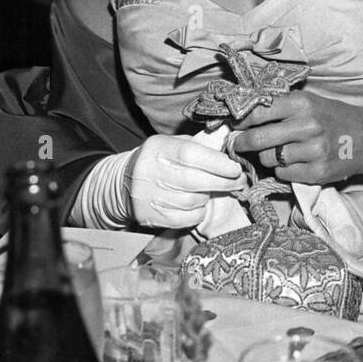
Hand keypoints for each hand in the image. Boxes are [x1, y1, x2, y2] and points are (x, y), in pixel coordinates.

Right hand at [125, 135, 242, 229]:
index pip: (191, 154)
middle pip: (194, 181)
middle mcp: (149, 171)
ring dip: (208, 197)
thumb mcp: (175, 144)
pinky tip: (198, 204)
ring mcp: (147, 196)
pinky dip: (198, 213)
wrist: (124, 182)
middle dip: (223, 182)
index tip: (235, 168)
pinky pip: (185, 219)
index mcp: (158, 148)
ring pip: (192, 201)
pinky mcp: (149, 216)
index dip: (217, 163)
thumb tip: (229, 142)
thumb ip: (201, 144)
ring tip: (210, 190)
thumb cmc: (160, 160)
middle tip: (238, 181)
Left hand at [234, 90, 362, 185]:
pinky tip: (294, 162)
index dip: (240, 120)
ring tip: (278, 151)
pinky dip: (283, 170)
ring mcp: (313, 151)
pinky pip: (283, 174)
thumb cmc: (333, 117)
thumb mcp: (310, 101)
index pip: (258, 112)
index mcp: (302, 103)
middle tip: (238, 144)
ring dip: (268, 157)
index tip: (235, 125)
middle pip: (257, 139)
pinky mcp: (317, 172)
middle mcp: (307, 126)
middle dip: (242, 143)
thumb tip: (243, 112)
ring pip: (269, 159)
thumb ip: (281, 105)